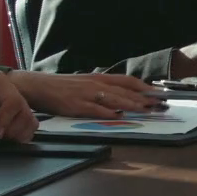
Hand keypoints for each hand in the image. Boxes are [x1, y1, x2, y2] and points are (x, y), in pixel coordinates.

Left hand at [0, 71, 36, 145]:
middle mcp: (7, 89)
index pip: (13, 101)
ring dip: (18, 133)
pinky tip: (5, 139)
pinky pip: (26, 125)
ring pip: (28, 120)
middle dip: (13, 129)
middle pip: (25, 111)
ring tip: (0, 139)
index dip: (6, 120)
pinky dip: (19, 135)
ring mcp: (11, 101)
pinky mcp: (11, 113)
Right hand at [7, 71, 162, 116]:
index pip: (127, 80)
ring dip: (131, 105)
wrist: (37, 86)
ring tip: (146, 110)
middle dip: (144, 98)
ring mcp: (86, 94)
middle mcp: (95, 84)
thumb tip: (122, 96)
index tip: (159, 93)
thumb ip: (103, 89)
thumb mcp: (85, 83)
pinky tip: (118, 117)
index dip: (144, 87)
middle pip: (124, 90)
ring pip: (113, 99)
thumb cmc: (62, 87)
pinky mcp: (75, 105)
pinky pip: (94, 109)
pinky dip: (107, 113)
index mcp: (98, 78)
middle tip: (159, 104)